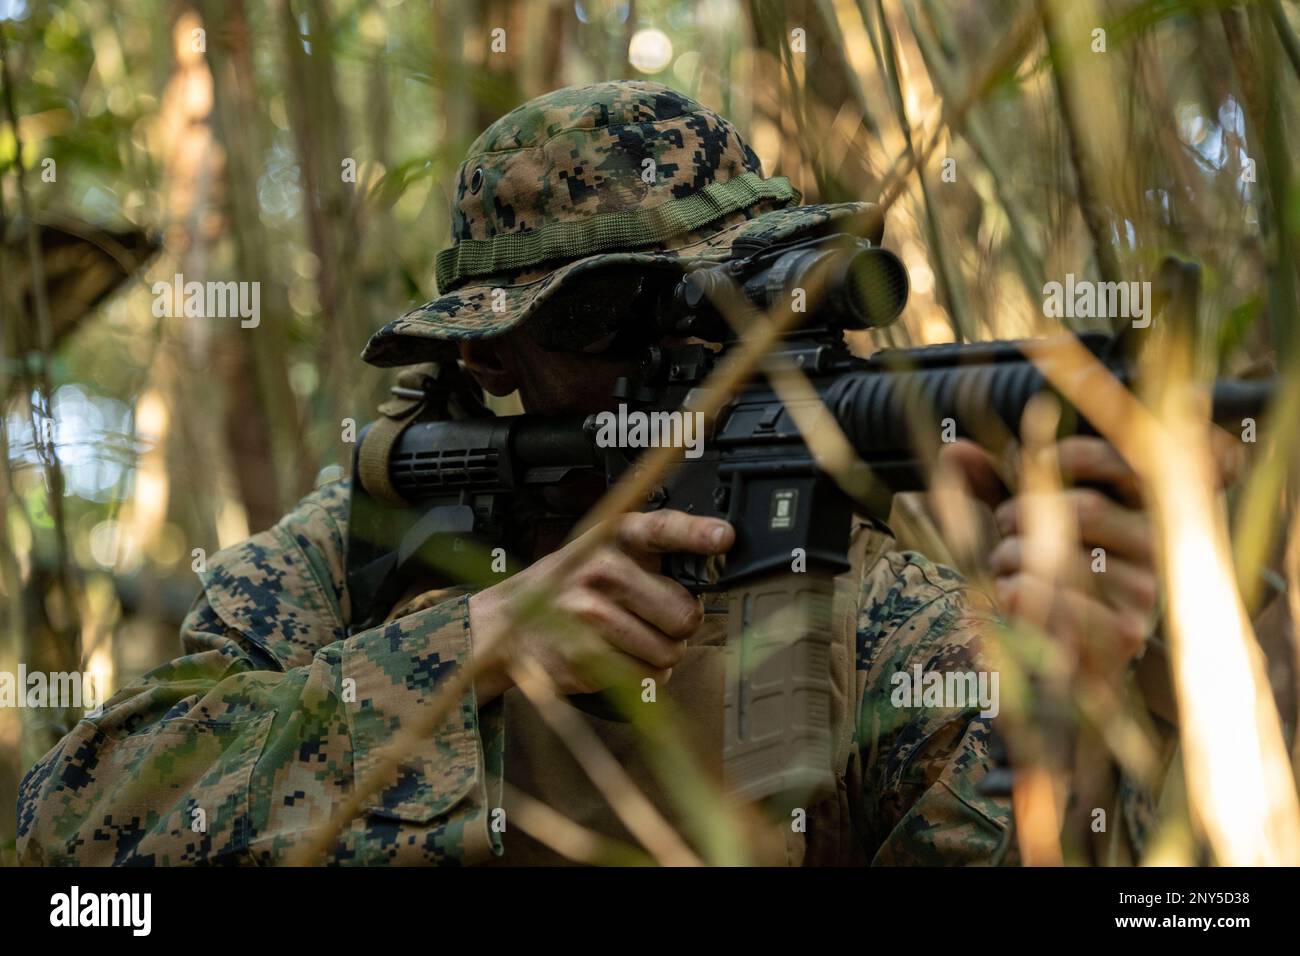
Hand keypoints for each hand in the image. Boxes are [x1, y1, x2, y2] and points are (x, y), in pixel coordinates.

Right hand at [467, 510, 734, 704]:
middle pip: (683, 612)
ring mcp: (590, 614)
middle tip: (657, 620)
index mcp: (612, 536)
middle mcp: (601, 570)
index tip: (723, 536)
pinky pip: (647, 678)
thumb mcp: (601, 551)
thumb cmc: (567, 587)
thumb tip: (712, 571)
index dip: (697, 533)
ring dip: (661, 654)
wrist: (507, 626)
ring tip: (631, 639)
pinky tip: (621, 659)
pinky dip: (645, 677)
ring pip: (669, 651)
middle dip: (680, 625)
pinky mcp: (585, 655)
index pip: (662, 528)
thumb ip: (651, 556)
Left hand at [938, 436, 1156, 676]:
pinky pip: (1064, 602)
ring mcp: (1146, 590)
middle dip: (1025, 514)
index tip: (1020, 463)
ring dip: (1013, 558)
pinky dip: (1020, 593)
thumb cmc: (1043, 572)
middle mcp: (1155, 545)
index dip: (1070, 456)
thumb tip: (954, 450)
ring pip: (1068, 555)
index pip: (1121, 463)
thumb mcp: (1019, 523)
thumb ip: (992, 486)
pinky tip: (1009, 594)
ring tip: (1001, 567)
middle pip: (1088, 509)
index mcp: (1139, 507)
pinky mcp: (1127, 633)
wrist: (1062, 656)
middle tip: (1002, 527)